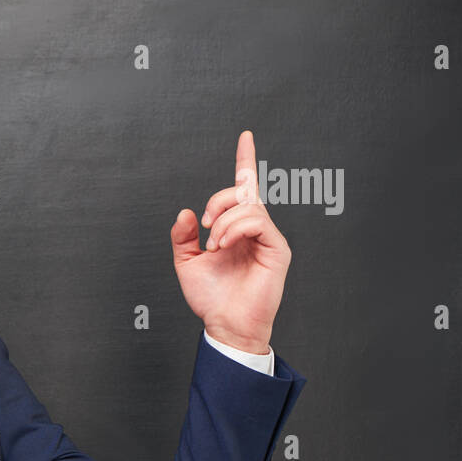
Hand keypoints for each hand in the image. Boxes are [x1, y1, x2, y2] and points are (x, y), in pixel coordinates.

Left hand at [169, 131, 290, 354]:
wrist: (225, 324)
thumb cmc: (211, 298)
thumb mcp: (186, 263)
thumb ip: (183, 236)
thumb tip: (186, 211)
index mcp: (236, 228)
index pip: (243, 188)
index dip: (245, 160)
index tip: (245, 136)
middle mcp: (254, 229)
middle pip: (241, 192)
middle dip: (218, 200)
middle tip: (204, 227)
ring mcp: (268, 238)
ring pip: (248, 205)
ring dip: (224, 220)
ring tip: (214, 246)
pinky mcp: (278, 249)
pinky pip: (259, 221)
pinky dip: (235, 228)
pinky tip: (223, 245)